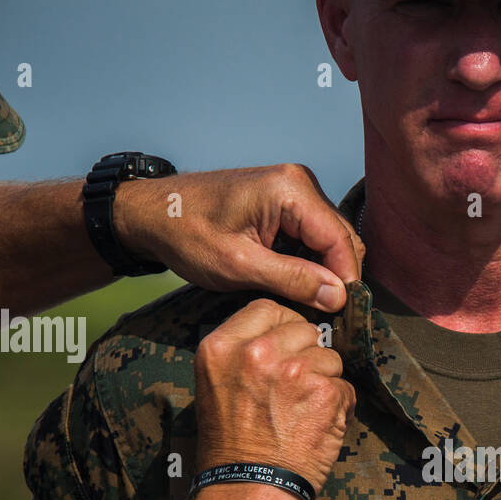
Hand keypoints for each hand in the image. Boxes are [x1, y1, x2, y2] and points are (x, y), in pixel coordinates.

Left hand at [115, 164, 363, 311]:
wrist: (154, 212)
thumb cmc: (187, 234)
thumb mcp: (239, 266)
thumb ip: (293, 280)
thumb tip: (340, 297)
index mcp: (291, 190)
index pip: (341, 240)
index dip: (347, 281)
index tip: (342, 316)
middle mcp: (300, 183)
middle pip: (341, 238)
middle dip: (338, 278)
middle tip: (325, 316)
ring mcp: (294, 189)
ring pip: (330, 239)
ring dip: (324, 272)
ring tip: (308, 304)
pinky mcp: (286, 201)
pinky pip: (313, 236)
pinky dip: (310, 262)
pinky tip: (295, 284)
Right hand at [193, 299, 355, 492]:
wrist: (249, 491)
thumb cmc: (231, 447)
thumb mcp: (214, 387)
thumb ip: (242, 352)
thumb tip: (283, 333)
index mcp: (221, 346)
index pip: (268, 308)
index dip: (284, 327)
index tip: (287, 349)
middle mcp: (257, 352)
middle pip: (304, 329)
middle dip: (307, 355)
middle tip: (294, 392)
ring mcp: (294, 371)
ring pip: (330, 357)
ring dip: (325, 382)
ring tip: (303, 414)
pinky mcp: (326, 393)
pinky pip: (346, 387)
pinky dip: (340, 408)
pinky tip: (318, 428)